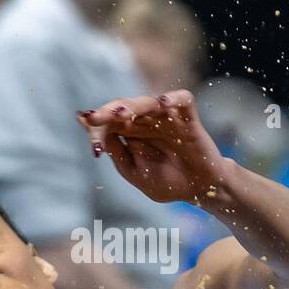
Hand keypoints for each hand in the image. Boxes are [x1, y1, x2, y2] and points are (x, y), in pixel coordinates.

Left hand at [79, 90, 229, 203]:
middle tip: (94, 118)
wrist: (199, 191)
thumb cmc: (167, 182)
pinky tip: (163, 103)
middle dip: (107, 113)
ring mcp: (167, 117)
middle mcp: (146, 121)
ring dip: (134, 106)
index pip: (108, 122)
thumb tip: (96, 133)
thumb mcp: (135, 172)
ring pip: (148, 102)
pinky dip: (174, 98)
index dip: (96, 128)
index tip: (90, 139)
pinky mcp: (188, 119)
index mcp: (130, 132)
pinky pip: (183, 100)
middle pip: (123, 107)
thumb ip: (117, 153)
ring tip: (121, 114)